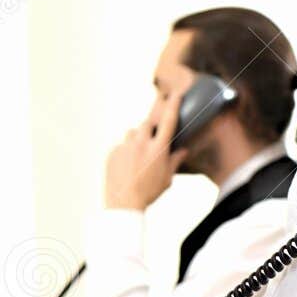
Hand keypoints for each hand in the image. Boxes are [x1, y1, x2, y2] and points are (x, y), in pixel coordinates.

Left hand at [103, 87, 187, 210]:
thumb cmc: (149, 193)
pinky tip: (127, 167)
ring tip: (137, 157)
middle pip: (146, 123)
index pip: (168, 120)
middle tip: (151, 140)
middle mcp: (141, 144)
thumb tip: (183, 151)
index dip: (172, 104)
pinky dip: (125, 152)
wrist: (124, 204)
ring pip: (132, 133)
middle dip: (150, 128)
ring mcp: (125, 147)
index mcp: (158, 149)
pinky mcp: (112, 152)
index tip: (174, 93)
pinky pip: (121, 146)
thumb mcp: (167, 179)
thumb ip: (175, 161)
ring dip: (136, 139)